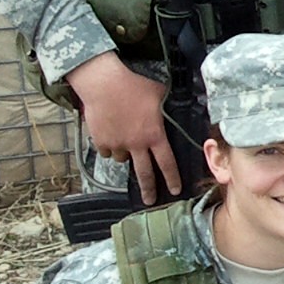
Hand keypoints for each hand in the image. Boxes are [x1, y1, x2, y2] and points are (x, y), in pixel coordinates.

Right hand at [66, 51, 181, 202]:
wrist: (103, 83)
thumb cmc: (134, 84)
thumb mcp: (159, 93)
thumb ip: (168, 105)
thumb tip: (183, 101)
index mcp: (154, 135)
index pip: (167, 162)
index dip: (172, 178)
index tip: (175, 190)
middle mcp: (136, 144)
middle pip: (144, 173)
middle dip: (148, 189)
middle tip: (150, 201)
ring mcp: (116, 144)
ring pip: (123, 158)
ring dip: (126, 153)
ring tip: (125, 137)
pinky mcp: (100, 141)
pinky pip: (107, 150)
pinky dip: (109, 146)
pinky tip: (110, 133)